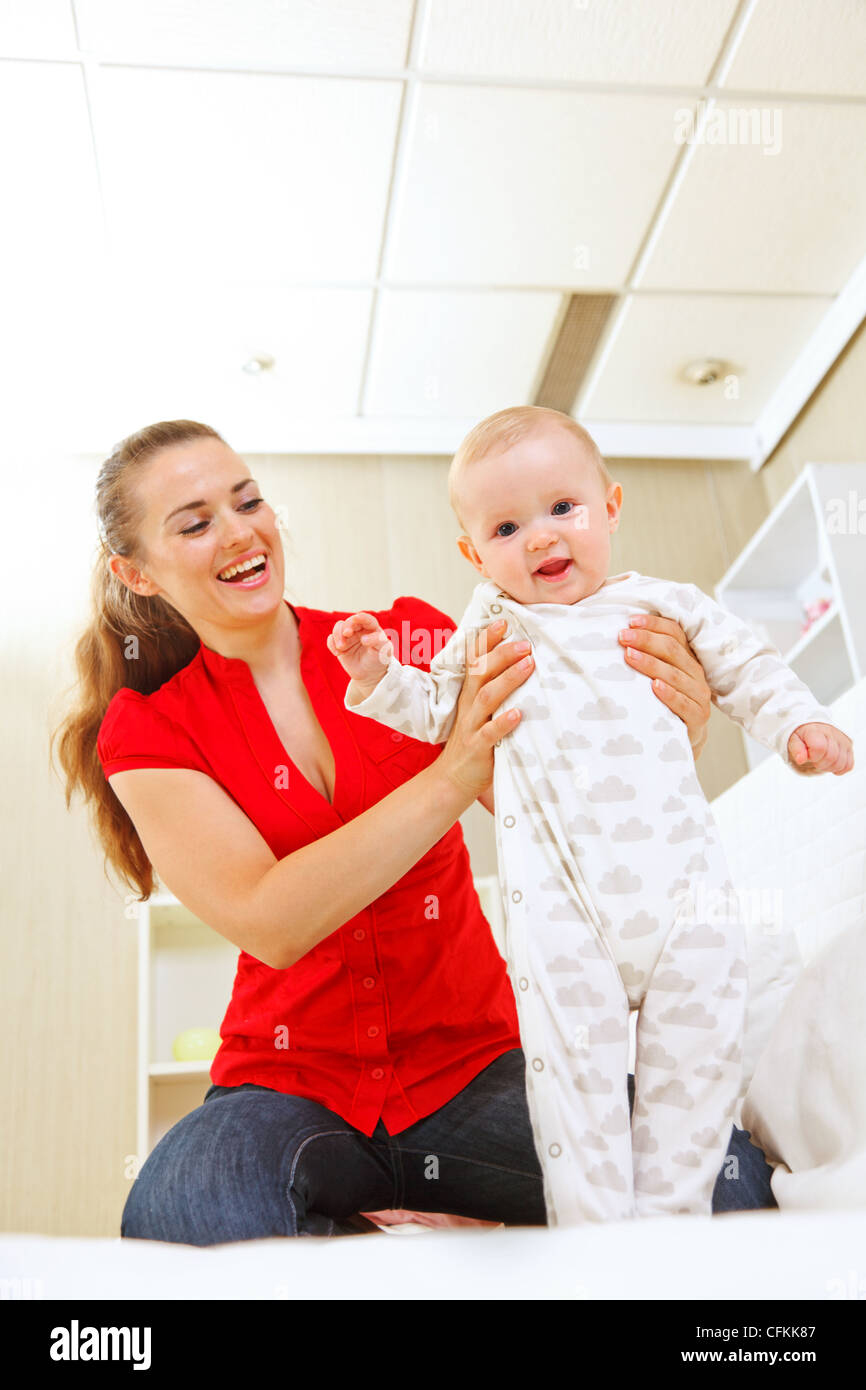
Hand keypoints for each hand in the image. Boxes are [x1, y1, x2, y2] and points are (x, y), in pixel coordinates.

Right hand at [327, 613, 392, 690]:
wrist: (370, 674)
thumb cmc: (379, 659)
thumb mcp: (384, 651)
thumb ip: (378, 641)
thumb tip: (363, 639)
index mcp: (372, 628)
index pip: (366, 619)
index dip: (361, 618)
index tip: (356, 618)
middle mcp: (359, 629)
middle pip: (349, 622)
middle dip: (347, 626)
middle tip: (347, 633)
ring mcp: (348, 636)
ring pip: (338, 628)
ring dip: (337, 635)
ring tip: (341, 647)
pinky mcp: (339, 644)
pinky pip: (331, 639)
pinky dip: (332, 644)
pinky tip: (337, 653)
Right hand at [435, 620, 534, 802]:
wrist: (452, 778)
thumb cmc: (474, 741)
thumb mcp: (481, 711)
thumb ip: (495, 690)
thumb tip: (522, 666)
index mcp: (470, 694)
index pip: (475, 660)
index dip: (487, 640)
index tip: (503, 622)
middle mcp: (469, 706)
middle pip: (481, 673)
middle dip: (502, 654)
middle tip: (525, 642)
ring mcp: (472, 726)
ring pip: (487, 697)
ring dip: (508, 680)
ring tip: (528, 665)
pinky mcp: (478, 748)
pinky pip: (490, 733)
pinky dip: (503, 723)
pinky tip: (518, 715)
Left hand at [617, 616, 711, 757]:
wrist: (681, 736)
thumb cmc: (662, 701)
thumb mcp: (658, 674)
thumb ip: (648, 654)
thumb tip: (620, 632)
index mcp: (687, 657)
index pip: (675, 633)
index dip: (653, 625)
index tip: (630, 621)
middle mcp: (695, 673)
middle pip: (673, 650)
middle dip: (646, 641)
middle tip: (622, 637)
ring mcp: (699, 695)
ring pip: (675, 675)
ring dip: (651, 664)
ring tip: (630, 656)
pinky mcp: (698, 717)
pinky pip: (683, 703)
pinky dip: (669, 694)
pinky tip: (654, 686)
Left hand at [787, 722, 852, 775]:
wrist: (813, 728)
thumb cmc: (803, 736)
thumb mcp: (794, 740)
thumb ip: (796, 750)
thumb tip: (800, 759)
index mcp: (816, 730)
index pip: (820, 748)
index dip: (812, 756)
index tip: (808, 755)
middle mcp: (832, 733)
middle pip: (832, 757)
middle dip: (820, 764)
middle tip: (814, 760)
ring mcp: (843, 740)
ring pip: (841, 763)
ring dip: (829, 767)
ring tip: (822, 761)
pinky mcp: (849, 746)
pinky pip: (849, 765)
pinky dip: (839, 769)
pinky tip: (830, 764)